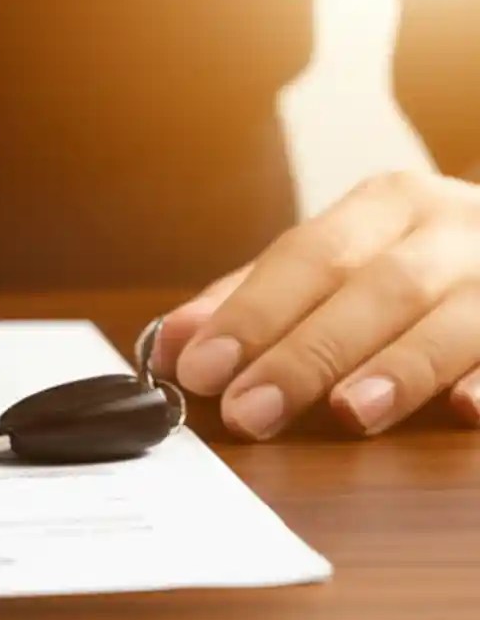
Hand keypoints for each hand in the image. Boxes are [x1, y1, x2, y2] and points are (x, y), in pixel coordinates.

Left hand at [152, 170, 479, 439]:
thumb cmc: (415, 260)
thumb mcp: (337, 263)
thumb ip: (252, 301)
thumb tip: (170, 343)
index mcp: (385, 206)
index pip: (306, 257)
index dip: (251, 314)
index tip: (199, 368)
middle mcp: (449, 228)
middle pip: (373, 287)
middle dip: (306, 353)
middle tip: (249, 411)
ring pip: (453, 318)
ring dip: (398, 368)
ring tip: (347, 413)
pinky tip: (464, 409)